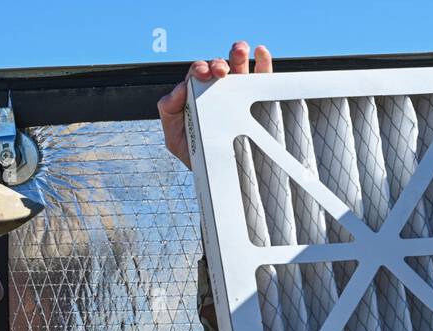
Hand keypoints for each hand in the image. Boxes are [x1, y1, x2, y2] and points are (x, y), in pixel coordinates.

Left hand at [159, 40, 273, 168]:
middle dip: (219, 62)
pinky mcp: (257, 102)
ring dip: (239, 55)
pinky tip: (261, 52)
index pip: (198, 75)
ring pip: (239, 67)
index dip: (199, 69)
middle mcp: (218, 90)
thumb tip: (177, 91)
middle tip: (221, 70)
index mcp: (198, 95)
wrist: (220, 176)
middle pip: (218, 67)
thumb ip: (168, 112)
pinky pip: (262, 79)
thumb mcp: (174, 138)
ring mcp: (239, 94)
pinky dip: (263, 63)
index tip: (203, 75)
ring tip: (240, 51)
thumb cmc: (198, 155)